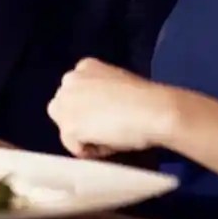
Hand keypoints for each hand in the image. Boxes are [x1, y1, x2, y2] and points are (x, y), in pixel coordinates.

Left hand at [47, 58, 178, 157]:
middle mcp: (69, 80)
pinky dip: (92, 151)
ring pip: (67, 129)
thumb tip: (97, 113)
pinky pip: (75, 147)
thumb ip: (101, 93)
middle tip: (108, 128)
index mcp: (84, 66)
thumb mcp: (118, 85)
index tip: (111, 114)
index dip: (91, 110)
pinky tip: (111, 140)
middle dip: (81, 122)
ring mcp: (66, 102)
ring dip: (85, 137)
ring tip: (111, 134)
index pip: (75, 95)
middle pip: (63, 111)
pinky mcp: (69, 125)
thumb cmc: (146, 100)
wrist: (154, 109)